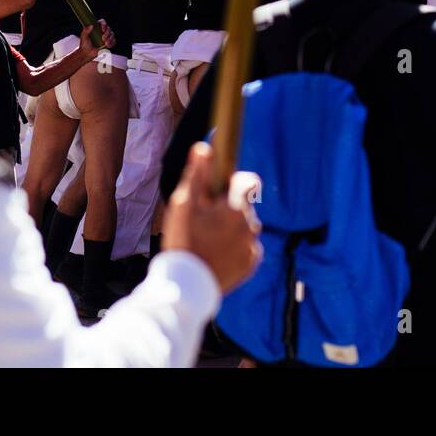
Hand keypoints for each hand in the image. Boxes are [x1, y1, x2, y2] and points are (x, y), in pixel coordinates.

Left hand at [79, 21, 113, 58]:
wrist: (87, 54)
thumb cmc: (84, 45)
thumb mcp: (83, 37)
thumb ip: (86, 31)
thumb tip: (91, 26)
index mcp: (96, 27)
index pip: (103, 22)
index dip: (104, 24)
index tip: (103, 29)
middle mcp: (102, 31)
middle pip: (108, 28)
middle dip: (107, 33)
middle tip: (103, 39)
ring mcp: (106, 37)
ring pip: (112, 34)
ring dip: (110, 39)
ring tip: (105, 44)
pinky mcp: (109, 43)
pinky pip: (114, 41)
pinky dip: (112, 43)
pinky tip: (108, 45)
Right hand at [162, 143, 261, 292]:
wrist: (186, 287)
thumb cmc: (183, 241)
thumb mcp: (183, 204)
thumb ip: (196, 174)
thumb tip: (204, 147)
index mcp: (237, 208)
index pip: (249, 181)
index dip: (234, 182)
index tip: (219, 191)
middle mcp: (251, 225)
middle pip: (243, 206)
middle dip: (228, 208)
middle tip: (204, 220)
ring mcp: (252, 246)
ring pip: (244, 227)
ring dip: (231, 228)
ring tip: (207, 240)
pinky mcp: (250, 265)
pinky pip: (246, 247)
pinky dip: (234, 247)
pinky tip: (215, 254)